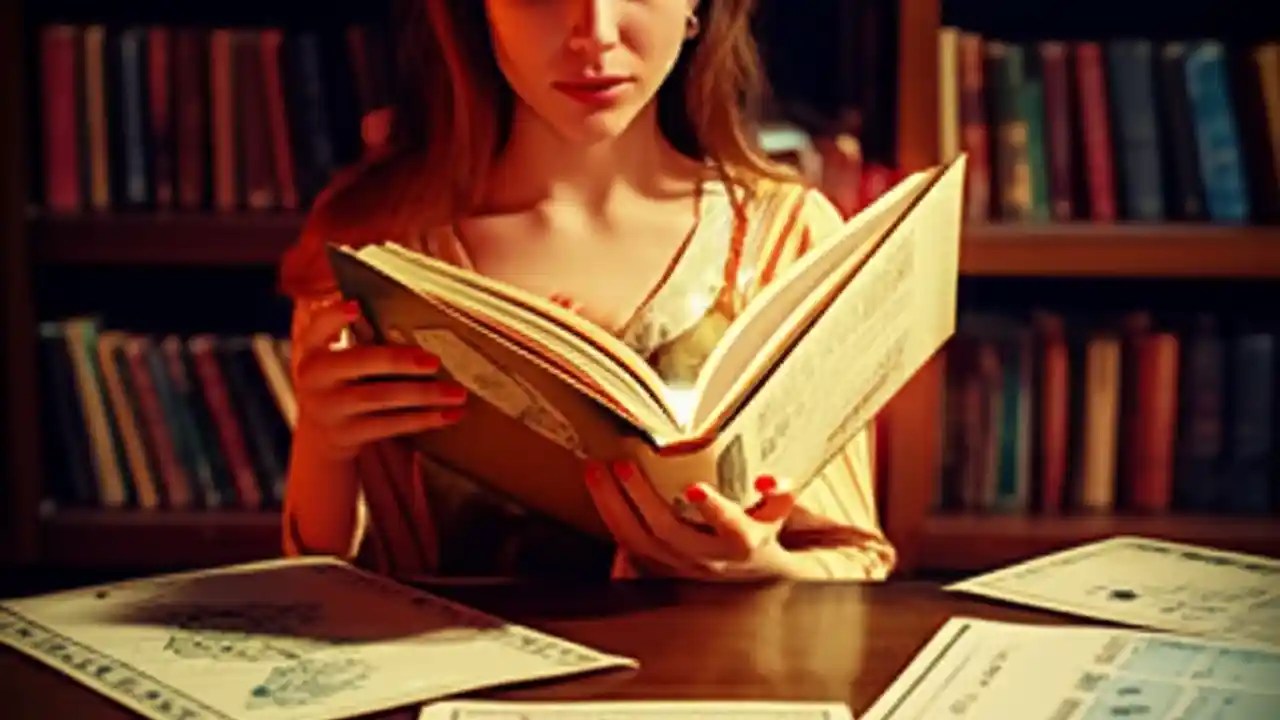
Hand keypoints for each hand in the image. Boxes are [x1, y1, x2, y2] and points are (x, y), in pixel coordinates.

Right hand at [293, 299, 467, 462]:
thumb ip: (360, 339)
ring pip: (382, 398)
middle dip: (399, 360)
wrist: (320, 436)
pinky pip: (390, 425)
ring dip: (423, 395)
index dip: (335, 316)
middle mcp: (315, 378)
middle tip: (434, 361)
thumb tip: (411, 317)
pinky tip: (448, 415)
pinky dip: (423, 420)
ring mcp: (330, 408)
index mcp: (313, 351)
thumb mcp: (338, 360)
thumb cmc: (343, 385)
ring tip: (456, 393)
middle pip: (361, 363)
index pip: (318, 327)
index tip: (357, 307)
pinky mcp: (348, 434)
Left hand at [584, 459, 797, 579]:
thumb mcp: (779, 513)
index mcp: (741, 541)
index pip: (730, 527)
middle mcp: (706, 558)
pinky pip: (625, 547)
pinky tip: (595, 491)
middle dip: (641, 497)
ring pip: (638, 540)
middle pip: (668, 531)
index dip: (713, 510)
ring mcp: (678, 567)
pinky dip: (609, 520)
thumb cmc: (760, 534)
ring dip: (613, 505)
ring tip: (595, 471)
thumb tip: (767, 479)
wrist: (750, 578)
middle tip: (622, 464)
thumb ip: (779, 493)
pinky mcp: (657, 569)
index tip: (696, 489)